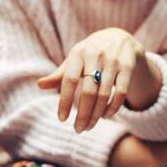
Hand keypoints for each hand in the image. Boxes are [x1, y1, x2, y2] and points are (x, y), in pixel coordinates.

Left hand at [37, 27, 160, 130]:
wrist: (118, 36)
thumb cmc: (89, 53)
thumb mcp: (74, 59)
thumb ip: (59, 75)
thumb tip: (39, 85)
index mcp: (77, 54)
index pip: (69, 80)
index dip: (64, 101)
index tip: (62, 119)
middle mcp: (95, 55)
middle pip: (88, 91)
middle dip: (83, 114)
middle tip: (78, 129)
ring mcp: (113, 61)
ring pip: (104, 94)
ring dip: (97, 114)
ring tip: (89, 126)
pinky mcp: (127, 67)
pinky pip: (121, 92)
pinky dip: (113, 107)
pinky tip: (106, 115)